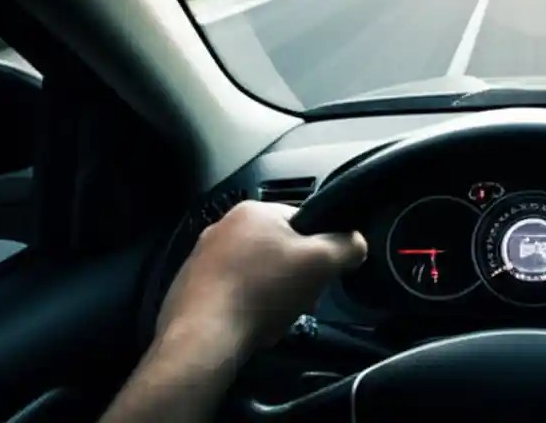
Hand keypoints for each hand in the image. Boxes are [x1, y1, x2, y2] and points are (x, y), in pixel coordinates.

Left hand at [155, 201, 366, 352]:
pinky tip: (250, 324)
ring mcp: (201, 256)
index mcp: (253, 210)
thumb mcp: (321, 262)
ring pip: (255, 273)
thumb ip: (347, 245)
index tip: (321, 275)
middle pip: (278, 249)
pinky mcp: (189, 286)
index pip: (302, 222)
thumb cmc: (263, 291)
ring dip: (270, 294)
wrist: (205, 335)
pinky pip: (231, 292)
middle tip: (299, 300)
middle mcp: (222, 225)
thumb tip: (356, 243)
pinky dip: (244, 306)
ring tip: (273, 317)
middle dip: (293, 276)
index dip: (319, 250)